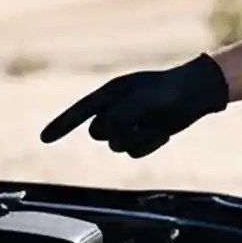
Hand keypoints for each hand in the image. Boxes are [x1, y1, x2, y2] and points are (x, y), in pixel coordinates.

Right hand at [39, 53, 229, 157]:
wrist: (198, 94)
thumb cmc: (170, 91)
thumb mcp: (141, 100)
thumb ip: (118, 116)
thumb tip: (106, 132)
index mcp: (111, 93)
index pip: (79, 111)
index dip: (61, 125)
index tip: (44, 139)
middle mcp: (116, 108)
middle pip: (97, 133)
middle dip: (115, 131)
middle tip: (137, 121)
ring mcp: (130, 122)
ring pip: (116, 145)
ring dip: (135, 139)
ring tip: (154, 124)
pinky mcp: (144, 134)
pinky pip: (134, 152)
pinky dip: (148, 145)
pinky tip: (164, 132)